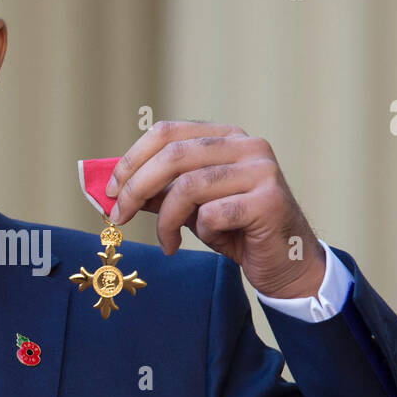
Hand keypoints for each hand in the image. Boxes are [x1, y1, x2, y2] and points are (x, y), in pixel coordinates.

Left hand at [105, 121, 325, 298]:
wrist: (287, 263)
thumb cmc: (236, 231)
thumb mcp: (191, 207)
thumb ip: (159, 192)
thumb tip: (113, 188)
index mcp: (226, 136)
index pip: (167, 132)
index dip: (131, 159)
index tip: (109, 190)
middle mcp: (247, 145)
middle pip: (173, 155)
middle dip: (136, 188)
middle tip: (117, 217)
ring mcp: (261, 171)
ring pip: (189, 186)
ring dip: (166, 219)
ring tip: (167, 241)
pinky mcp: (269, 201)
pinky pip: (212, 214)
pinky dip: (202, 232)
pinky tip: (212, 242)